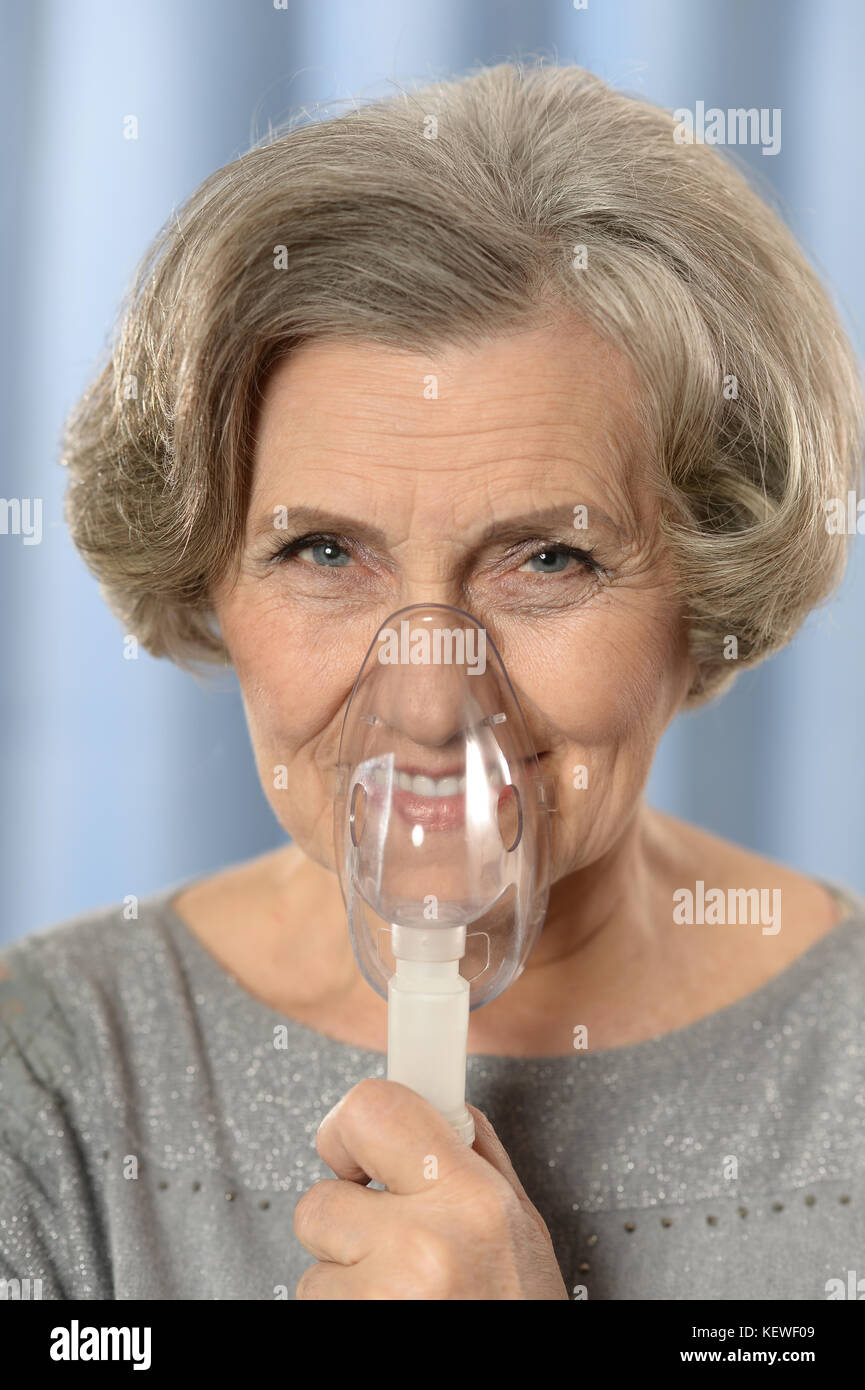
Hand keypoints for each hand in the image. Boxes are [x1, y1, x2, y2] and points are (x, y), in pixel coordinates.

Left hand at [294, 1077, 567, 1299]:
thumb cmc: (520, 1316)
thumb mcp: (521, 1227)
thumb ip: (476, 1157)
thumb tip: (434, 1103)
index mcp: (471, 1200)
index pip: (372, 1109)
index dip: (350, 1126)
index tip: (355, 1146)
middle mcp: (423, 1249)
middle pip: (319, 1200)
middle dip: (342, 1221)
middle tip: (382, 1242)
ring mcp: (381, 1302)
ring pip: (312, 1269)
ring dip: (345, 1284)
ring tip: (401, 1301)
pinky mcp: (347, 1340)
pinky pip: (312, 1310)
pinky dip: (344, 1315)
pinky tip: (389, 1321)